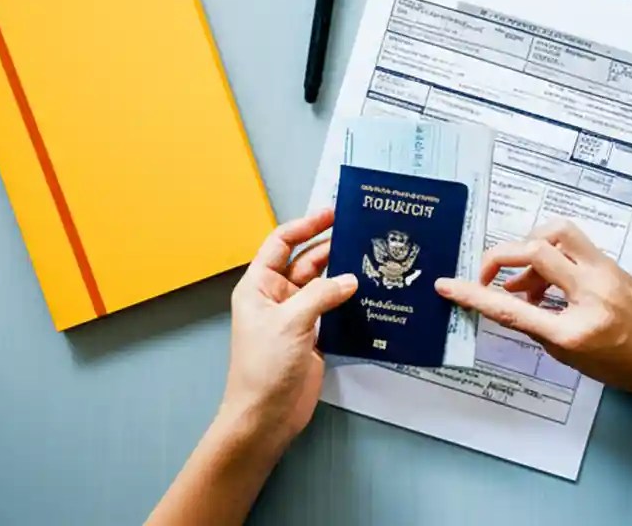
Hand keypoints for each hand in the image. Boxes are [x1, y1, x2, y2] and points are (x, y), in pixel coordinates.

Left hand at [220, 208, 356, 449]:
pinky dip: (350, 303)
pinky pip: (333, 312)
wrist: (264, 418)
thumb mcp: (290, 323)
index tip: (331, 214)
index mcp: (259, 287)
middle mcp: (277, 298)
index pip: (281, 244)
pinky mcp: (314, 338)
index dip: (305, 226)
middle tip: (361, 234)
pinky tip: (370, 295)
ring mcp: (297, 318)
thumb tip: (350, 278)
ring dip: (344, 275)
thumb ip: (321, 295)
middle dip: (331, 247)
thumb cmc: (264, 369)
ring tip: (372, 260)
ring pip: (323, 286)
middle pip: (306, 262)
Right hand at [436, 219, 631, 403]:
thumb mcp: (569, 356)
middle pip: (536, 250)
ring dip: (529, 248)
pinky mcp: (613, 263)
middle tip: (488, 274)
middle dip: (502, 257)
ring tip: (523, 282)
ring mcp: (606, 273)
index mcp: (575, 330)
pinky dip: (550, 257)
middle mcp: (592, 294)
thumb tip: (510, 295)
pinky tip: (546, 283)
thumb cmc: (619, 365)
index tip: (447, 286)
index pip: (515, 308)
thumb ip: (536, 324)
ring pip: (558, 233)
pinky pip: (572, 245)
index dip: (476, 295)